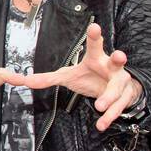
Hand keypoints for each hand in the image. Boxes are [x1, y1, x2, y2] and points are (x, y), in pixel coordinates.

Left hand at [17, 23, 141, 130]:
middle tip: (119, 55)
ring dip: (109, 97)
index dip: (95, 36)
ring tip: (100, 106)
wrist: (114, 89)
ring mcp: (120, 82)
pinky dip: (109, 116)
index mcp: (96, 58)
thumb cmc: (91, 76)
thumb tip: (26, 81)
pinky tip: (101, 124)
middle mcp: (111, 67)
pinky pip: (118, 107)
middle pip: (116, 61)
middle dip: (118, 58)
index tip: (94, 27)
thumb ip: (48, 78)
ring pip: (117, 88)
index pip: (95, 45)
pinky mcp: (125, 97)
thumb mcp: (68, 76)